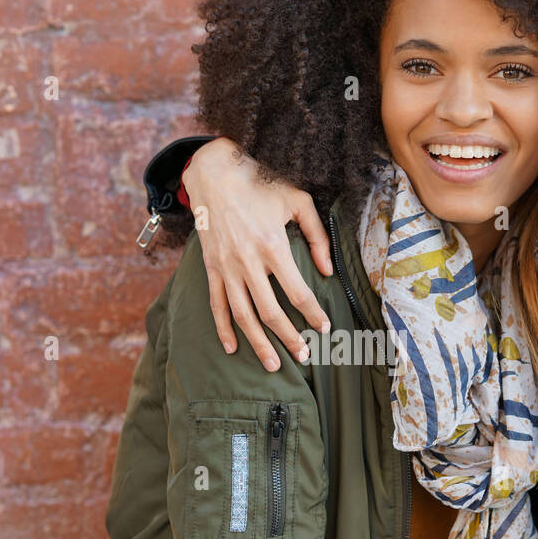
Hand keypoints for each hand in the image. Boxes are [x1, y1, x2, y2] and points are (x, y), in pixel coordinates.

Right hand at [183, 137, 332, 370]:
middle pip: (271, 312)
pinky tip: (232, 348)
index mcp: (272, 246)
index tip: (325, 327)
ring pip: (243, 315)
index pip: (298, 292)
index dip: (313, 313)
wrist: (214, 174)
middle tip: (304, 355)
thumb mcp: (297, 201)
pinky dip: (223, 329)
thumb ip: (317, 236)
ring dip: (259, 343)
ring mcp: (227, 268)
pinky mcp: (211, 268)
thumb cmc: (260, 185)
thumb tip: (326, 270)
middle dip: (289, 337)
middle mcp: (248, 262)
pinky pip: (217, 304)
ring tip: (273, 364)